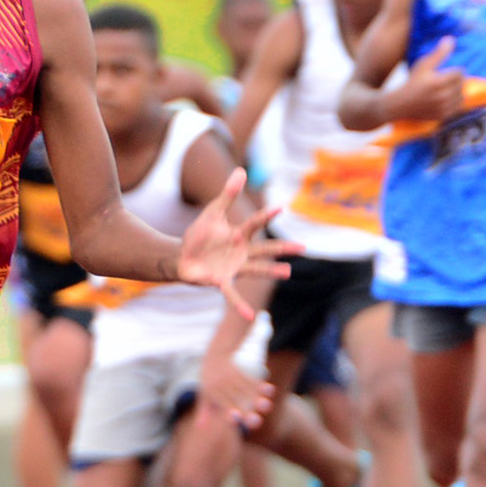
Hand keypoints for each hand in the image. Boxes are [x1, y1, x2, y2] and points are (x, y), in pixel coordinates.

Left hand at [173, 169, 293, 321]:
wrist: (182, 256)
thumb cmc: (200, 235)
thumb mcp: (212, 213)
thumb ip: (227, 194)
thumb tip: (241, 170)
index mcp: (239, 234)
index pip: (255, 223)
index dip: (266, 215)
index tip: (280, 207)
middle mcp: (241, 252)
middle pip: (264, 249)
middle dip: (282, 248)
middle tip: (302, 247)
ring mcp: (233, 268)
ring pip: (256, 269)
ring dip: (270, 271)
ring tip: (287, 272)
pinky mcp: (221, 281)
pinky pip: (233, 294)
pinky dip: (241, 305)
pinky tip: (251, 315)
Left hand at [197, 350, 272, 432]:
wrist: (215, 355)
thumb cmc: (209, 380)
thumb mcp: (204, 394)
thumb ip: (204, 411)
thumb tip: (199, 427)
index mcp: (211, 391)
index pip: (222, 403)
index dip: (229, 410)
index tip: (238, 419)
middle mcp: (221, 383)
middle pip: (236, 398)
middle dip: (246, 409)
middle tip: (257, 421)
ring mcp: (231, 376)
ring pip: (245, 389)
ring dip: (257, 397)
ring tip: (267, 406)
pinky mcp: (241, 371)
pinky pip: (251, 379)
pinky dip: (260, 385)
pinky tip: (270, 390)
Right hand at [382, 37, 464, 122]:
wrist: (399, 105)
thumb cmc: (411, 82)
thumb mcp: (423, 65)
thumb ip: (438, 53)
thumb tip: (451, 39)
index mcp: (437, 82)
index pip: (460, 73)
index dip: (453, 70)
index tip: (445, 72)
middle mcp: (442, 96)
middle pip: (462, 84)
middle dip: (456, 80)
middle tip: (445, 80)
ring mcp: (443, 108)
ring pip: (462, 95)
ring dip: (457, 91)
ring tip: (446, 88)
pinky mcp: (443, 116)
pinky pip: (458, 106)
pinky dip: (455, 101)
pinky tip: (446, 98)